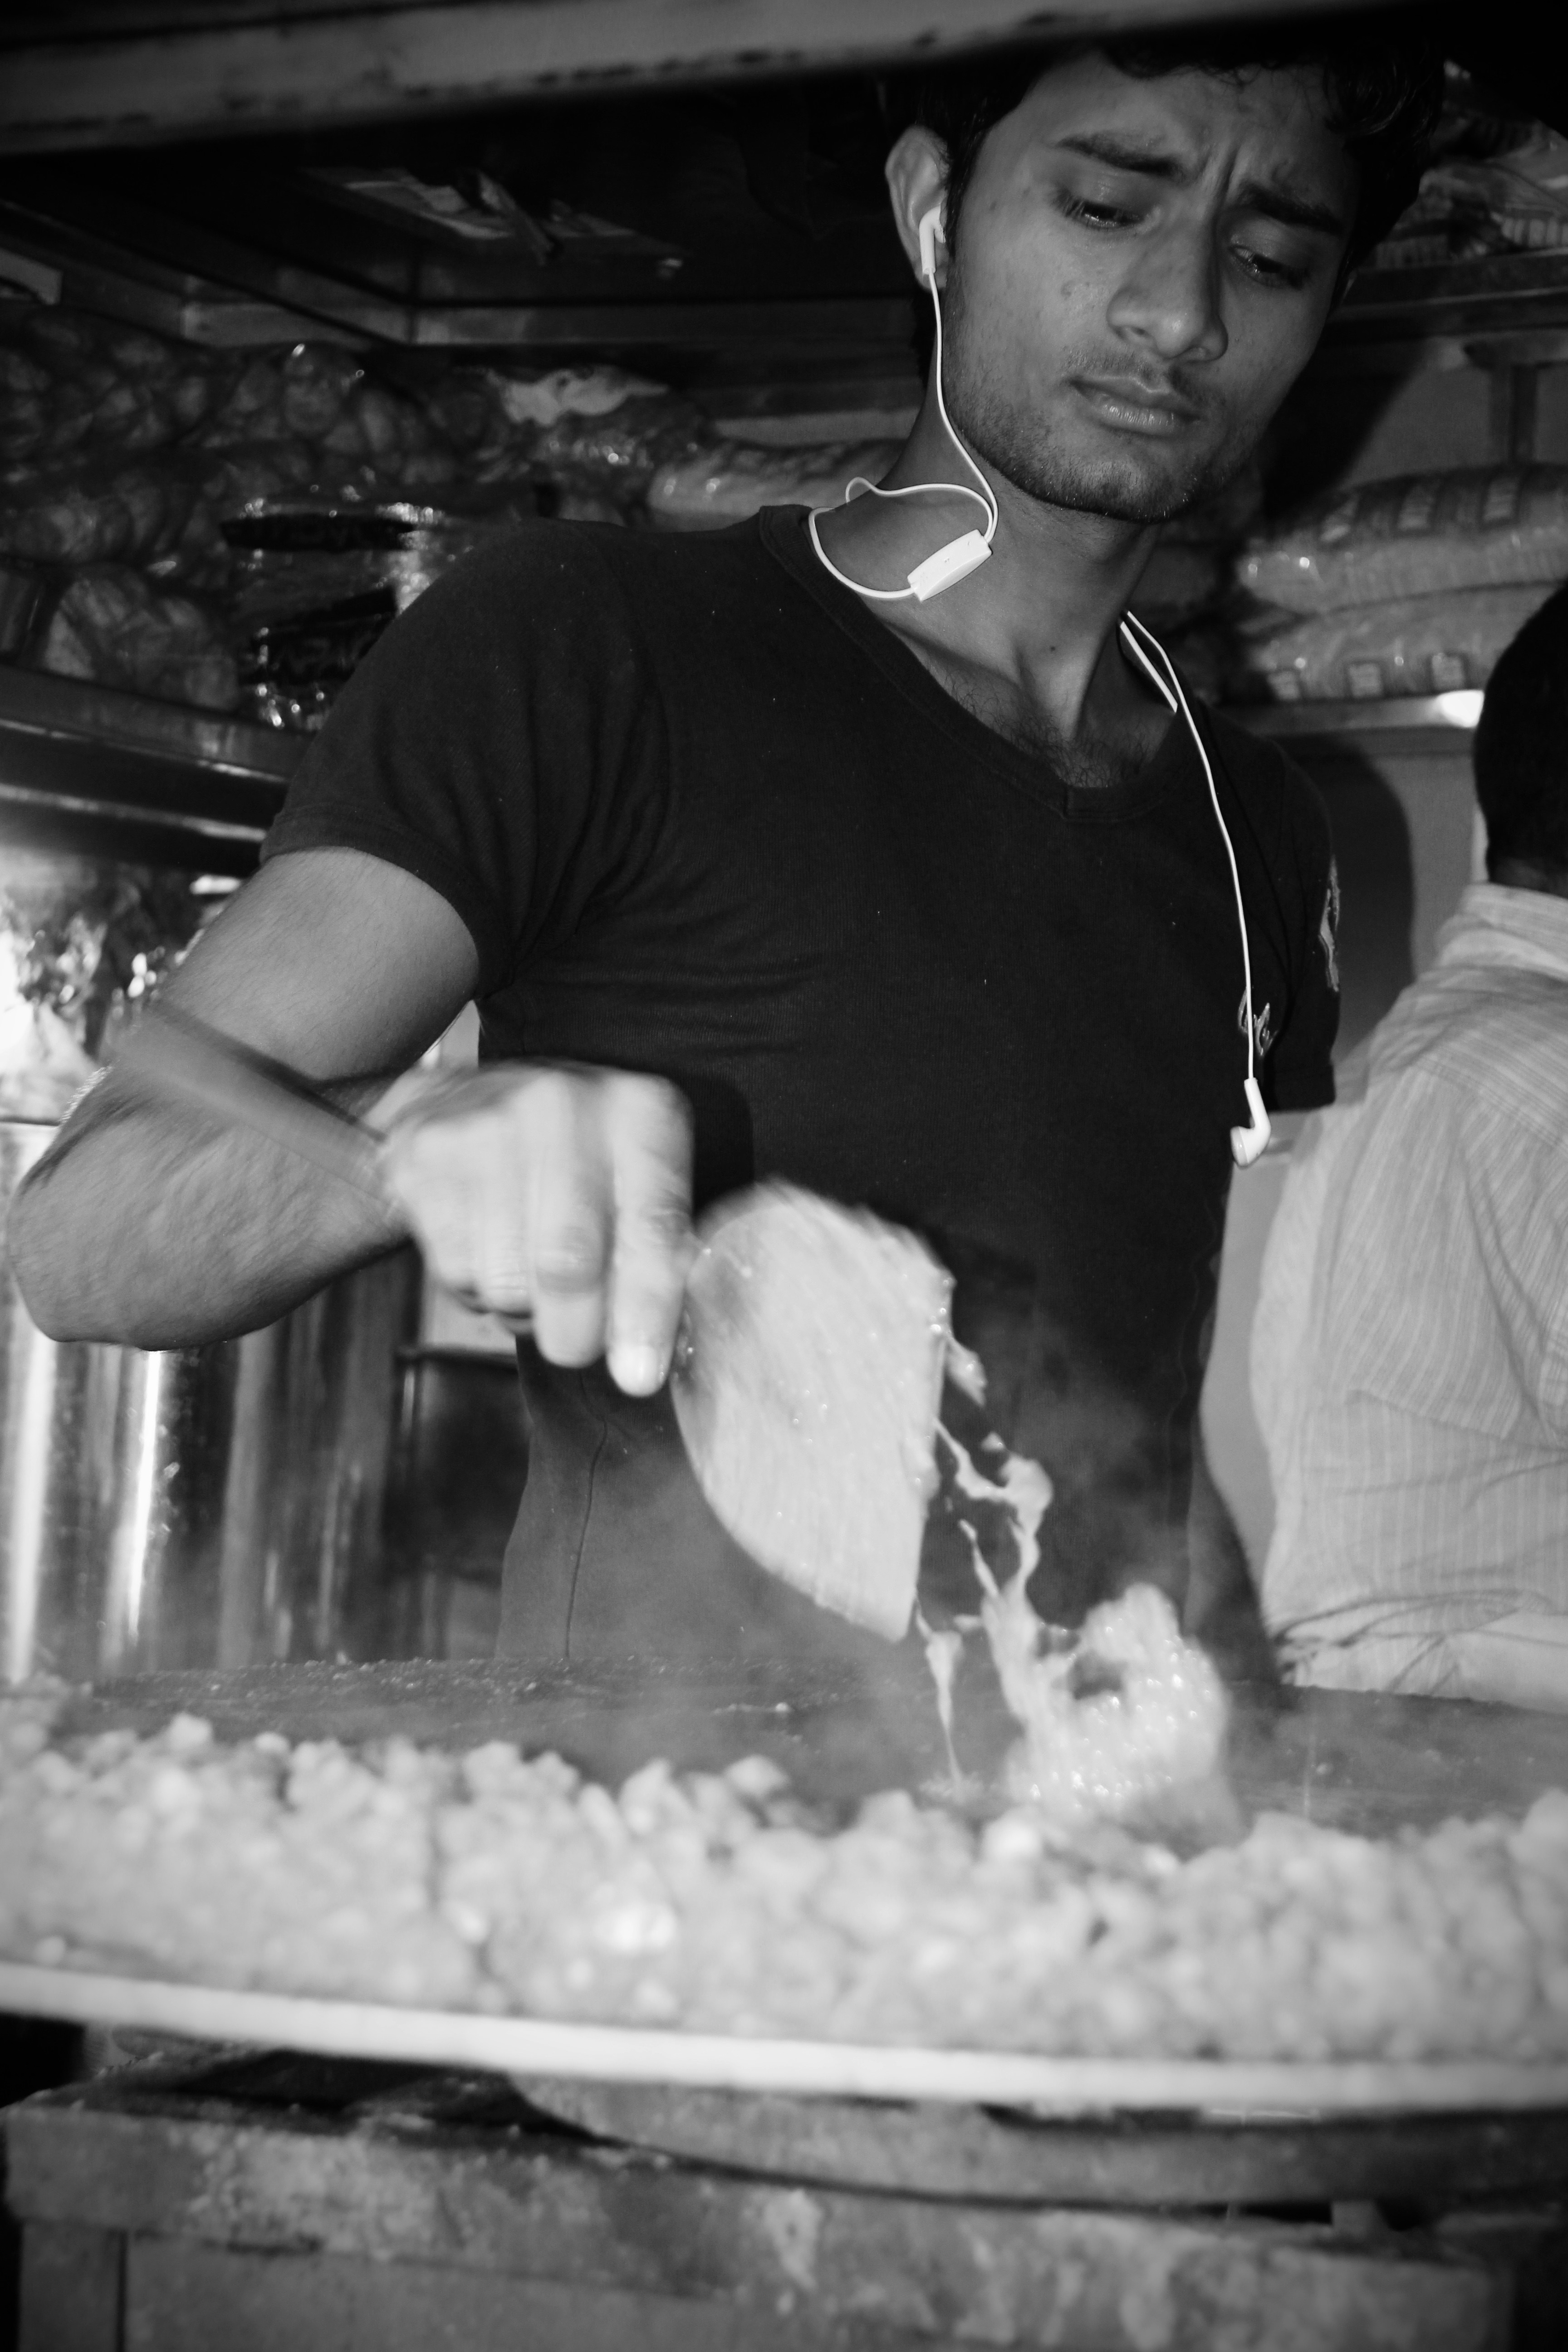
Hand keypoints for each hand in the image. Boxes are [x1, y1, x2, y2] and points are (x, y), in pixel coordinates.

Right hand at [377, 1064, 693, 1394]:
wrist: (465, 1098)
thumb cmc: (575, 1157)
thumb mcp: (636, 1183)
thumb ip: (654, 1259)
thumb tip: (641, 1364)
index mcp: (636, 1110)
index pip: (651, 1225)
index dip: (646, 1311)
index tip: (640, 1374)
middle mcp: (561, 1105)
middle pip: (568, 1264)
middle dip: (576, 1333)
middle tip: (576, 1346)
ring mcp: (484, 1126)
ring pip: (506, 1282)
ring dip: (524, 1312)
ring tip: (530, 1279)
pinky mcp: (424, 1159)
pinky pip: (456, 1273)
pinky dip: (478, 1290)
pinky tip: (489, 1252)